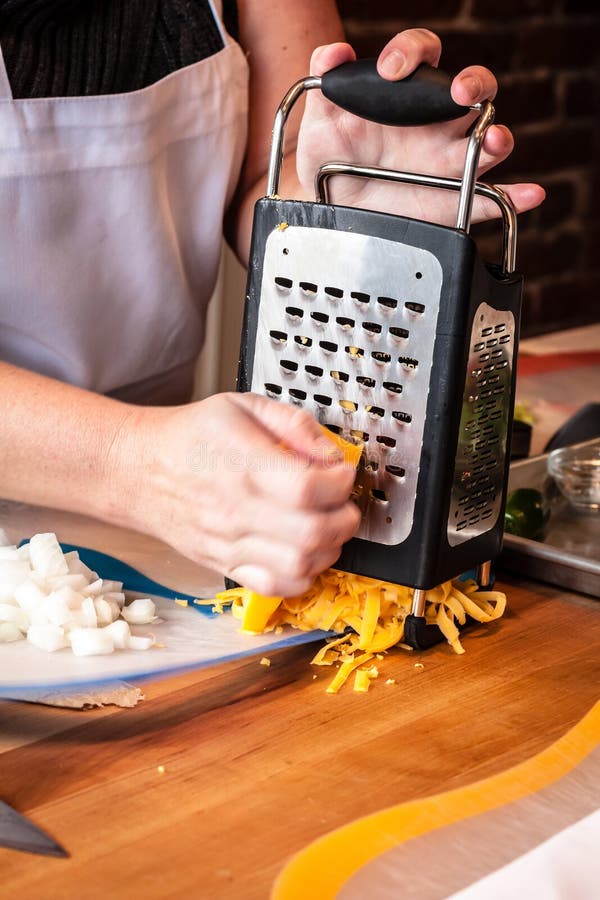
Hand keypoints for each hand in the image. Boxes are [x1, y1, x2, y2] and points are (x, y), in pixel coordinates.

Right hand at [122, 393, 360, 595]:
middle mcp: (237, 509)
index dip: (340, 482)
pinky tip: (304, 552)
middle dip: (345, 518)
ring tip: (326, 527)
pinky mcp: (225, 565)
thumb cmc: (189, 436)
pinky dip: (302, 575)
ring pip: (299, 565)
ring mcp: (230, 543)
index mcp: (243, 465)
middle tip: (343, 503)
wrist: (137, 470)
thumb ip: (293, 423)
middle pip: (312, 532)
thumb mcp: (241, 405)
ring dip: (329, 548)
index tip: (341, 473)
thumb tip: (330, 453)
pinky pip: (275, 586)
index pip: (308, 488)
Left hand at [297, 29, 544, 224]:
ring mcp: (448, 162)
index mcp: (407, 95)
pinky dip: (513, 198)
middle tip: (457, 93)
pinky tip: (530, 194)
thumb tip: (333, 53)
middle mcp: (436, 124)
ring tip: (491, 139)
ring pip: (488, 141)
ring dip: (497, 137)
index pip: (425, 56)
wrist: (329, 208)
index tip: (390, 70)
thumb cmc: (330, 157)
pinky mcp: (452, 201)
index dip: (413, 53)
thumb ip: (324, 81)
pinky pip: (489, 200)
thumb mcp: (320, 119)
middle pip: (474, 91)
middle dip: (473, 85)